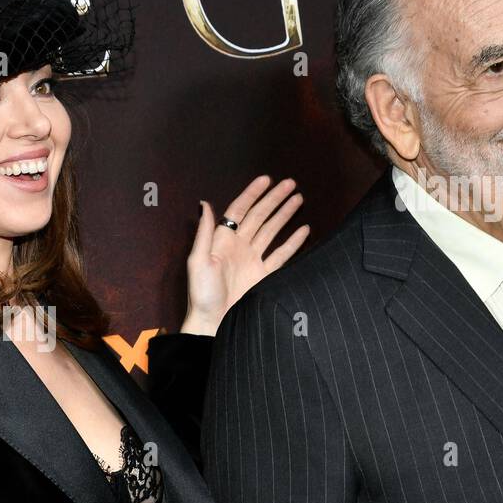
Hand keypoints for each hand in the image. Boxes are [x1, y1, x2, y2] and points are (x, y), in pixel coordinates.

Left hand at [179, 175, 309, 335]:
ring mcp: (253, 260)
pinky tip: (304, 230)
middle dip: (275, 199)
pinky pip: (281, 254)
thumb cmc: (202, 294)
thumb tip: (204, 204)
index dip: (252, 194)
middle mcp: (239, 247)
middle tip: (291, 183)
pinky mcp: (264, 275)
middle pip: (260, 216)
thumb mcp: (198, 260)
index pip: (240, 210)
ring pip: (272, 231)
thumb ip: (204, 232)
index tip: (267, 180)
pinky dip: (293, 242)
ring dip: (285, 215)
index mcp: (223, 240)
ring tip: (299, 199)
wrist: (213, 323)